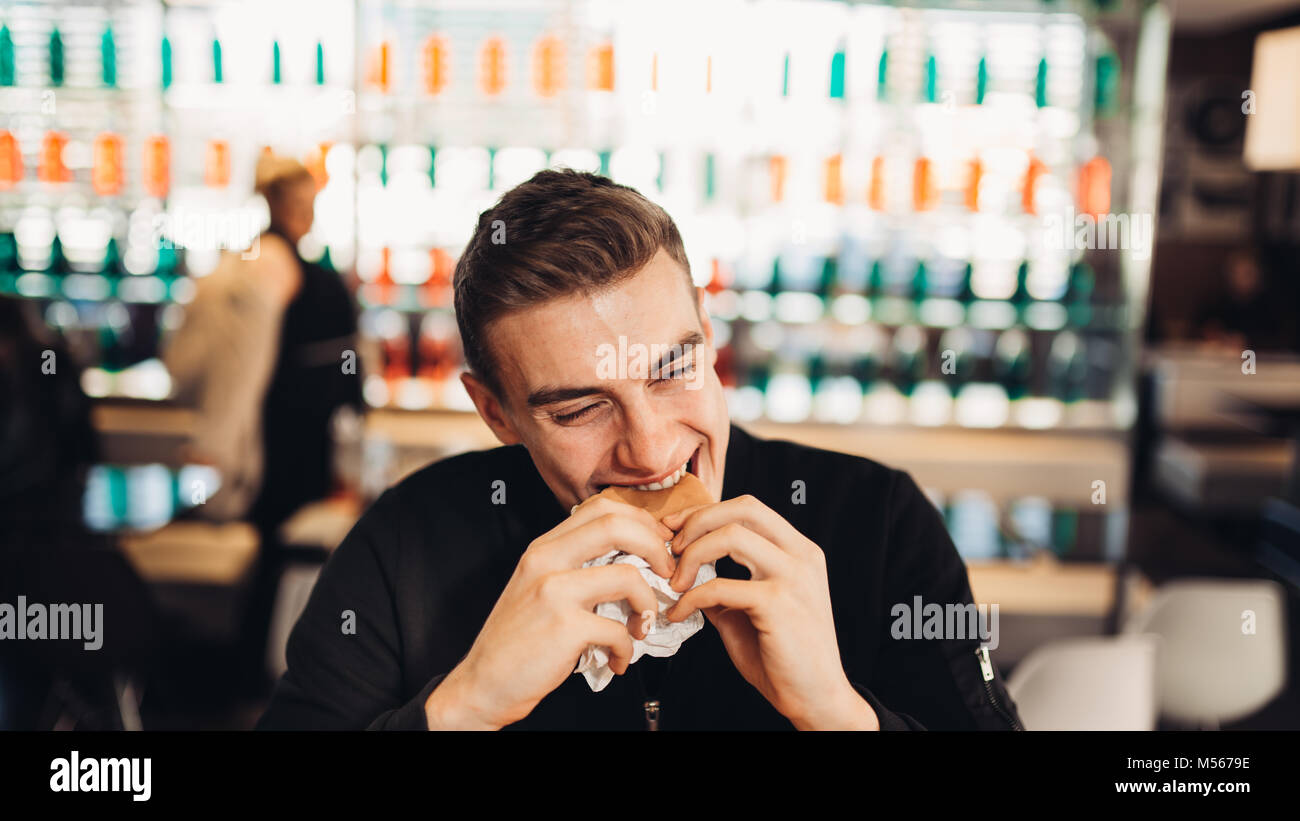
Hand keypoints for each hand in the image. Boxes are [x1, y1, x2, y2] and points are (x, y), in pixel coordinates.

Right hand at [426, 496, 677, 729]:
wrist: (482, 683)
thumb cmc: (517, 640)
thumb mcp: (538, 587)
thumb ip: (572, 566)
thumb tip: (628, 557)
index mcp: (543, 548)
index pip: (600, 508)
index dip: (639, 521)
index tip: (658, 545)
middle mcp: (546, 560)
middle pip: (616, 525)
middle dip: (655, 547)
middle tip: (667, 574)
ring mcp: (554, 592)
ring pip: (628, 576)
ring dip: (648, 605)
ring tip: (641, 627)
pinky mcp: (565, 627)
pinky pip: (618, 629)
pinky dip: (627, 648)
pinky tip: (618, 660)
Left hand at [662, 496, 877, 729]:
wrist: (817, 697)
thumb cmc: (785, 657)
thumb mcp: (750, 610)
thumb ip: (724, 585)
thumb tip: (684, 569)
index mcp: (799, 551)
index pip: (748, 508)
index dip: (705, 512)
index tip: (675, 529)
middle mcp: (801, 556)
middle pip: (742, 509)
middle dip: (697, 521)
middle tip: (671, 548)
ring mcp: (793, 577)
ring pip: (731, 536)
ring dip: (692, 554)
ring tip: (676, 581)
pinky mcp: (779, 603)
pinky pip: (720, 586)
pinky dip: (691, 597)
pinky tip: (680, 612)